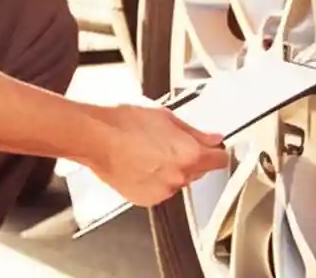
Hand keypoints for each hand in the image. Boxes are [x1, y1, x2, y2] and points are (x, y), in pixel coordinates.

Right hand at [85, 104, 228, 207]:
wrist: (95, 138)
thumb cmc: (123, 124)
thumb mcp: (165, 117)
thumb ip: (195, 132)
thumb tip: (213, 138)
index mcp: (189, 155)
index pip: (219, 159)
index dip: (215, 150)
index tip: (210, 146)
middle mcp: (179, 176)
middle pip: (199, 170)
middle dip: (190, 158)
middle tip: (170, 143)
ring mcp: (163, 190)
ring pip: (178, 180)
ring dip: (171, 170)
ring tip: (149, 152)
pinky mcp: (146, 199)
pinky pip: (160, 189)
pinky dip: (155, 180)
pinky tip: (141, 164)